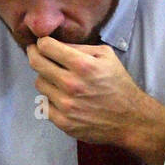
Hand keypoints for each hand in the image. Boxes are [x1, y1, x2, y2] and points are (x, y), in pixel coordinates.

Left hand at [27, 37, 164, 164]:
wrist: (129, 119)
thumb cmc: (118, 85)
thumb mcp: (106, 56)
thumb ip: (80, 48)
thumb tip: (56, 44)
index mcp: (83, 65)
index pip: (46, 47)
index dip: (42, 43)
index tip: (42, 44)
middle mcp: (71, 85)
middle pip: (36, 63)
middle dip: (35, 55)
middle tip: (36, 54)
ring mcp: (65, 105)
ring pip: (39, 83)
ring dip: (45, 78)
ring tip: (57, 79)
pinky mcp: (63, 122)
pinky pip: (43, 104)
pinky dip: (50, 98)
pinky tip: (61, 97)